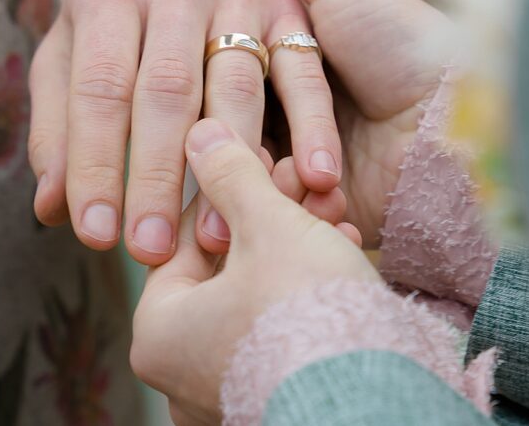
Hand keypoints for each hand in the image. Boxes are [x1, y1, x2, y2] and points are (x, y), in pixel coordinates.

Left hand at [29, 0, 341, 263]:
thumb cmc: (121, 10)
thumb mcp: (72, 46)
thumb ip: (59, 120)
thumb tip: (53, 208)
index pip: (99, 88)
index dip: (95, 165)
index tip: (95, 236)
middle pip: (166, 89)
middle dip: (158, 177)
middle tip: (151, 251)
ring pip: (235, 86)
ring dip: (230, 166)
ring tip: (218, 238)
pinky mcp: (292, 10)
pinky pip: (304, 73)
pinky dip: (313, 128)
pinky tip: (312, 179)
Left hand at [131, 119, 374, 424]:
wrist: (370, 394)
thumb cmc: (305, 312)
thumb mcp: (267, 225)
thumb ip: (231, 175)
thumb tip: (200, 133)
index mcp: (158, 332)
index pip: (187, 237)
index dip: (232, 188)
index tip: (268, 158)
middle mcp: (182, 370)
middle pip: (228, 264)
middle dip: (275, 216)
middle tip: (308, 182)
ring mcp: (226, 387)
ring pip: (260, 292)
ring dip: (298, 243)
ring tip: (335, 212)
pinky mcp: (272, 394)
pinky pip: (282, 326)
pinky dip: (308, 288)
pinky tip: (344, 251)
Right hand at [201, 0, 453, 246]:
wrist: (452, 114)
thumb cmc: (399, 40)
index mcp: (285, 56)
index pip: (218, 71)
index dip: (195, 83)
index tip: (174, 88)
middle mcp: (289, 109)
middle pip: (225, 127)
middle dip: (218, 141)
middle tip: (210, 143)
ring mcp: (305, 157)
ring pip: (247, 173)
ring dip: (253, 174)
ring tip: (277, 168)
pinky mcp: (323, 202)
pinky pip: (282, 209)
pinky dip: (289, 202)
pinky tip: (311, 190)